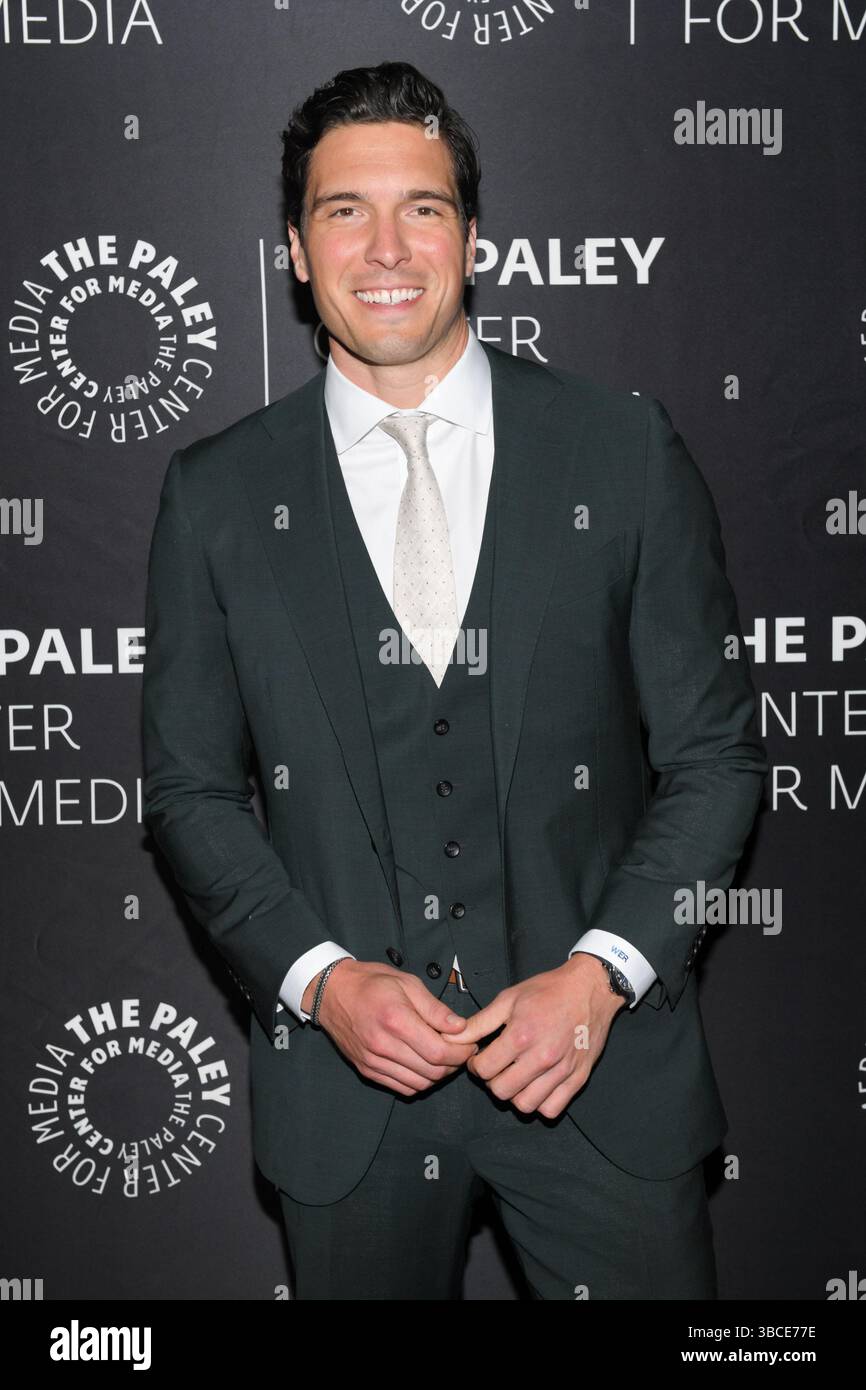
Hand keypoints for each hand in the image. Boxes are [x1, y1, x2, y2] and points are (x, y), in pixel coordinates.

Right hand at [307, 960, 479, 1095]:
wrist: (332, 992)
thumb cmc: (371, 982)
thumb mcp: (407, 983)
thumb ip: (435, 1008)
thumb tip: (460, 1027)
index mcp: (396, 1019)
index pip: (439, 1052)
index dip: (461, 1053)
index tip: (469, 1045)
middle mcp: (383, 1045)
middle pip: (432, 1072)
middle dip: (454, 1065)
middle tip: (460, 1051)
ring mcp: (373, 1061)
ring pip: (419, 1084)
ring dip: (438, 1075)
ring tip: (443, 1058)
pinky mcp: (367, 1070)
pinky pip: (402, 1088)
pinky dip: (419, 1082)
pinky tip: (423, 1065)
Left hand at [445, 954, 626, 1118]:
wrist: (590, 988)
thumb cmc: (549, 990)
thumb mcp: (509, 998)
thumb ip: (480, 1022)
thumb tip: (454, 1037)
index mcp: (521, 1034)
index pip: (484, 1069)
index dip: (475, 1065)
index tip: (480, 1058)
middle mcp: (542, 1056)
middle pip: (501, 1091)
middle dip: (492, 1081)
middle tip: (496, 1068)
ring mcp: (562, 1070)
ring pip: (525, 1105)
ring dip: (514, 1095)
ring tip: (516, 1077)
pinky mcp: (578, 1078)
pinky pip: (552, 1109)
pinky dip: (540, 1104)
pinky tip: (536, 1086)